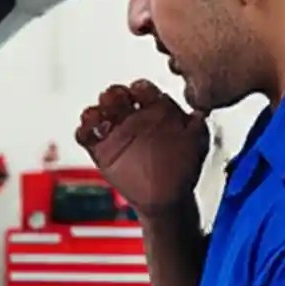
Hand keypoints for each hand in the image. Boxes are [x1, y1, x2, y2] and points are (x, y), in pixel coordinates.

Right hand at [75, 80, 209, 217]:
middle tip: (112, 98)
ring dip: (94, 110)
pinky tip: (86, 130)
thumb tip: (202, 108)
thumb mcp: (198, 143)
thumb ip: (198, 124)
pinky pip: (86, 136)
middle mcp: (134, 118)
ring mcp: (117, 134)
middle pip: (117, 97)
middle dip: (113, 94)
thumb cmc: (183, 169)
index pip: (144, 90)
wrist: (168, 198)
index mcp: (155, 110)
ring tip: (95, 116)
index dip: (140, 88)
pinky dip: (82, 130)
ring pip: (99, 113)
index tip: (139, 91)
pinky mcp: (102, 151)